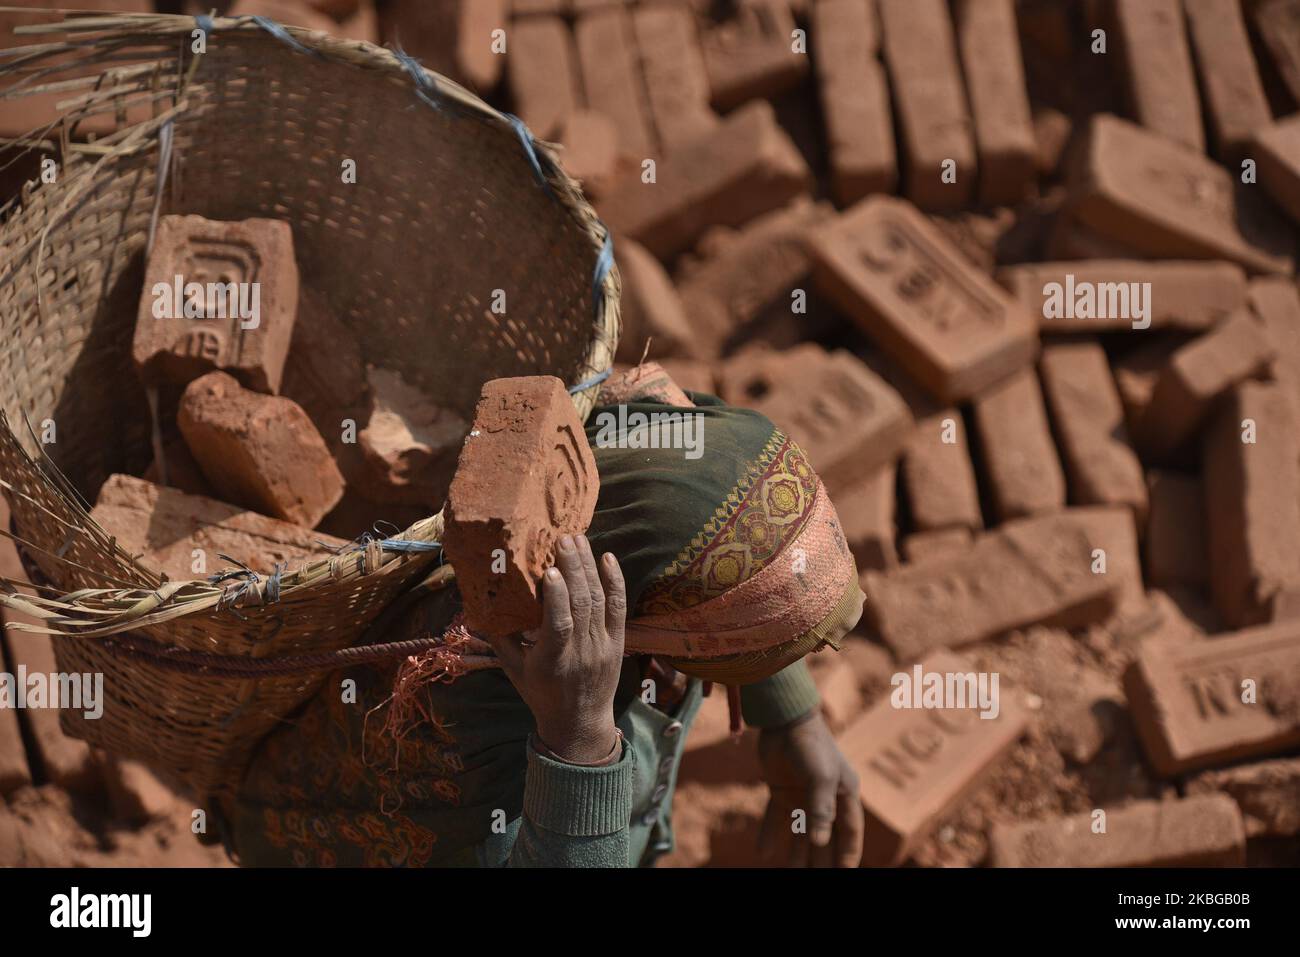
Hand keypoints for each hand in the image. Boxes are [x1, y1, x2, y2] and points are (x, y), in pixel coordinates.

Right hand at [485, 534, 626, 763]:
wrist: (580, 723)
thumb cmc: (541, 694)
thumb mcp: (515, 671)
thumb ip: (500, 639)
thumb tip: (479, 607)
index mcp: (553, 661)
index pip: (559, 624)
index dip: (557, 596)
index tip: (550, 570)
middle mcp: (581, 652)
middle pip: (581, 604)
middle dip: (574, 568)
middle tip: (564, 538)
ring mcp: (603, 646)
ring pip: (599, 600)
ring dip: (589, 567)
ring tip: (578, 540)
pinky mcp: (618, 642)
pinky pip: (619, 607)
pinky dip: (614, 581)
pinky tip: (607, 557)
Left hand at [756, 712, 863, 866]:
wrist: (783, 719)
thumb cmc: (811, 745)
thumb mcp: (821, 777)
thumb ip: (821, 809)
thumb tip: (819, 841)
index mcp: (844, 794)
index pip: (849, 831)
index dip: (848, 853)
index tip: (844, 873)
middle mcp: (824, 798)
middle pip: (825, 837)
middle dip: (822, 859)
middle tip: (816, 878)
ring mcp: (801, 795)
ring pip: (800, 832)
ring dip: (797, 853)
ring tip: (792, 873)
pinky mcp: (780, 790)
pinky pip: (776, 818)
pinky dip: (770, 835)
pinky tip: (764, 852)